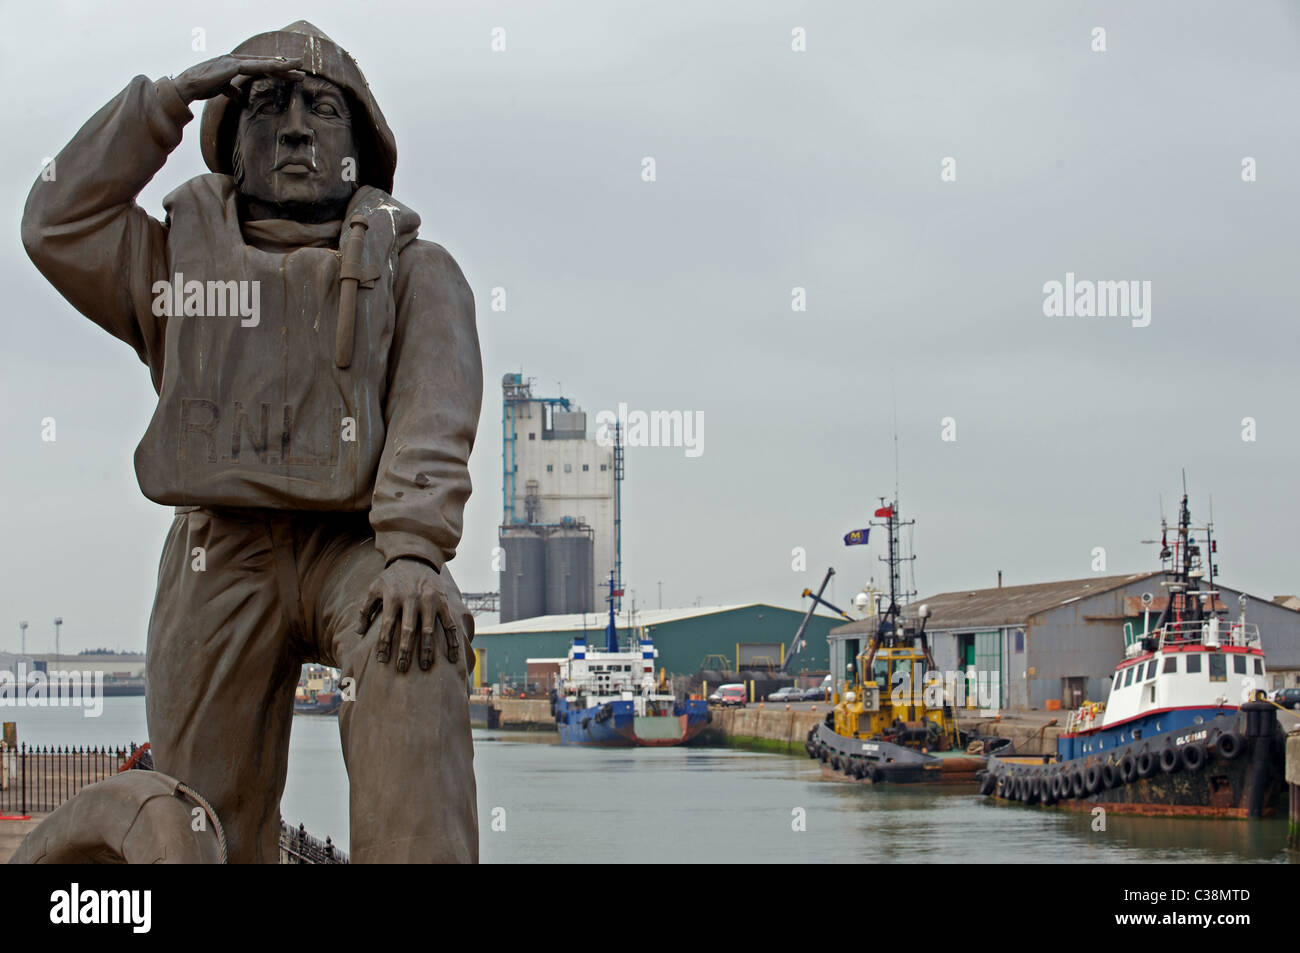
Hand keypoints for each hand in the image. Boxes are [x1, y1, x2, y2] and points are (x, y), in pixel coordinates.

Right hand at [172, 53, 304, 103]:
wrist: (187, 86)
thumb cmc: (202, 86)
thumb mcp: (221, 88)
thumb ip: (232, 90)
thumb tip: (241, 97)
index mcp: (236, 65)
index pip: (260, 67)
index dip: (276, 70)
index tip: (290, 74)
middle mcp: (237, 60)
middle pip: (265, 62)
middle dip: (284, 66)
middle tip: (301, 68)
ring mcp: (234, 61)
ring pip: (263, 62)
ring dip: (282, 64)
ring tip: (298, 66)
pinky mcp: (231, 65)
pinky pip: (255, 66)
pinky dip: (268, 66)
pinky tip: (280, 67)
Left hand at [359, 558, 458, 672]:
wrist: (415, 558)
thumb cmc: (392, 577)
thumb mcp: (374, 587)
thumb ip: (365, 609)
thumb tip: (358, 632)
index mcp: (393, 597)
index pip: (387, 625)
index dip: (384, 644)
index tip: (382, 660)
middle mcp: (411, 599)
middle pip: (408, 630)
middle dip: (404, 651)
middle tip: (401, 668)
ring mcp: (429, 601)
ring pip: (428, 630)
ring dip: (426, 650)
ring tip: (424, 666)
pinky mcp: (442, 602)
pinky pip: (448, 624)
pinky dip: (451, 641)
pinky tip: (451, 657)